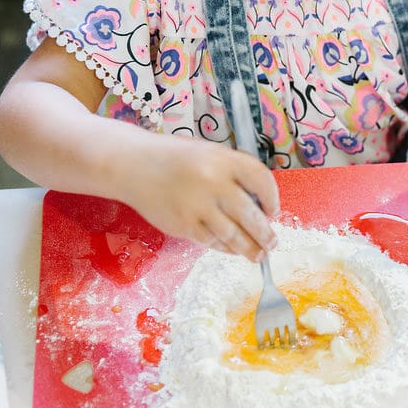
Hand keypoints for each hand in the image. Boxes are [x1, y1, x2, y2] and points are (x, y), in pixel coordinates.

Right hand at [117, 134, 279, 260]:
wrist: (134, 165)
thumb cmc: (176, 159)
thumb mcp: (209, 153)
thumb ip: (233, 172)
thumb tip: (259, 204)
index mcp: (224, 159)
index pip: (261, 180)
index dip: (272, 198)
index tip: (273, 212)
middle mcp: (213, 181)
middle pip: (251, 215)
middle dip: (265, 233)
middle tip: (272, 243)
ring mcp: (197, 205)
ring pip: (234, 234)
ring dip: (250, 248)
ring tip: (258, 254)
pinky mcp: (183, 225)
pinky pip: (212, 241)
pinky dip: (226, 248)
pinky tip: (232, 249)